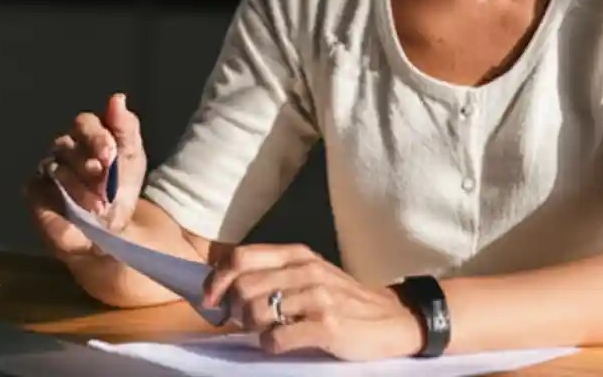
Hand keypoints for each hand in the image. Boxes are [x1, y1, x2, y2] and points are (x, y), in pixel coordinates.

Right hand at [24, 93, 147, 260]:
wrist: (110, 231)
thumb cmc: (120, 190)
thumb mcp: (132, 158)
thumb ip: (126, 128)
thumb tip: (117, 98)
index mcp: (87, 136)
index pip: (84, 123)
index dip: (96, 137)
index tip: (109, 155)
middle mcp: (64, 148)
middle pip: (68, 144)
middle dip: (88, 163)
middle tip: (102, 179)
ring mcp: (47, 169)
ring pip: (56, 168)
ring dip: (80, 188)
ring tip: (99, 207)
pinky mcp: (34, 191)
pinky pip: (39, 187)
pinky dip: (58, 198)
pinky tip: (74, 210)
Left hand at [202, 244, 424, 361]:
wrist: (391, 319)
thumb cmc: (343, 299)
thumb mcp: (311, 274)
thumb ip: (275, 273)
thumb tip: (226, 288)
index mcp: (298, 255)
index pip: (241, 257)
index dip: (217, 279)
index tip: (211, 300)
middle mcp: (306, 270)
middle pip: (243, 286)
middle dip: (234, 310)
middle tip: (244, 322)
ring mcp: (319, 297)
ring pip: (257, 312)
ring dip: (252, 328)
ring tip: (266, 331)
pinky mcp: (328, 326)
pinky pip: (277, 339)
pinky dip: (271, 346)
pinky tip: (283, 344)